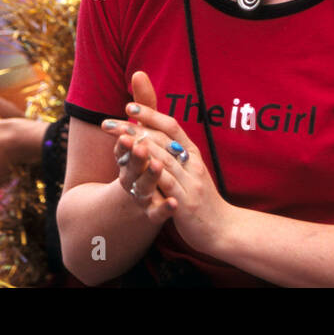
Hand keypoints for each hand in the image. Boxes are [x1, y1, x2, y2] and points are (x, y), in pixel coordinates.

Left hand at [101, 71, 231, 251]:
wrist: (225, 228)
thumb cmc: (203, 199)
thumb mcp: (192, 172)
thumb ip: (175, 153)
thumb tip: (156, 135)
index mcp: (193, 154)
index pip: (171, 126)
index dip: (151, 114)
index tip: (129, 106)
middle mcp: (192, 164)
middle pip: (161, 140)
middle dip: (133, 129)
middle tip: (108, 123)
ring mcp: (190, 183)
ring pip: (162, 159)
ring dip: (139, 147)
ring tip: (118, 138)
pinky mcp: (186, 204)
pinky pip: (169, 186)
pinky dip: (154, 174)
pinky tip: (138, 167)